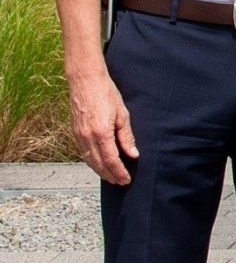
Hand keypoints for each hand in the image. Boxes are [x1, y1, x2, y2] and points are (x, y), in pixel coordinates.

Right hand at [68, 70, 136, 184]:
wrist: (85, 80)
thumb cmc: (106, 94)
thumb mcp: (122, 115)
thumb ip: (126, 137)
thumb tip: (133, 155)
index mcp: (101, 133)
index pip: (111, 160)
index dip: (119, 172)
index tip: (126, 179)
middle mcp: (87, 137)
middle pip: (99, 164)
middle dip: (110, 175)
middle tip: (120, 182)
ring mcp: (78, 134)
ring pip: (89, 160)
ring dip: (100, 171)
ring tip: (111, 177)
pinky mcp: (75, 131)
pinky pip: (83, 152)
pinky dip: (91, 161)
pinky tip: (99, 163)